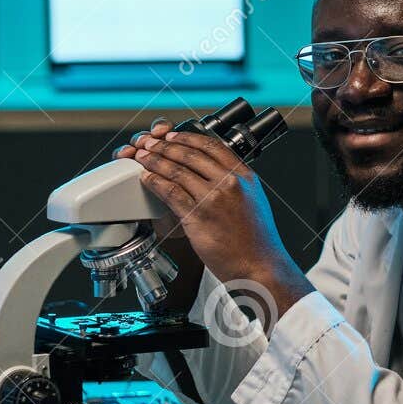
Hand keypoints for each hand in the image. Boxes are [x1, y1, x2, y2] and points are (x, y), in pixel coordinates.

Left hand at [126, 128, 313, 328]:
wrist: (259, 266)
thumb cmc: (257, 242)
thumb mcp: (254, 201)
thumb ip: (236, 184)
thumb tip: (214, 173)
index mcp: (245, 177)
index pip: (212, 146)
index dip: (188, 138)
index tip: (174, 136)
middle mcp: (230, 183)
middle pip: (191, 154)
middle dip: (165, 146)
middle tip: (151, 144)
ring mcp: (213, 199)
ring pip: (177, 171)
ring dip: (155, 161)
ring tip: (143, 158)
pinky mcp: (198, 216)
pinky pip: (171, 193)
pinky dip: (155, 183)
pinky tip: (147, 179)